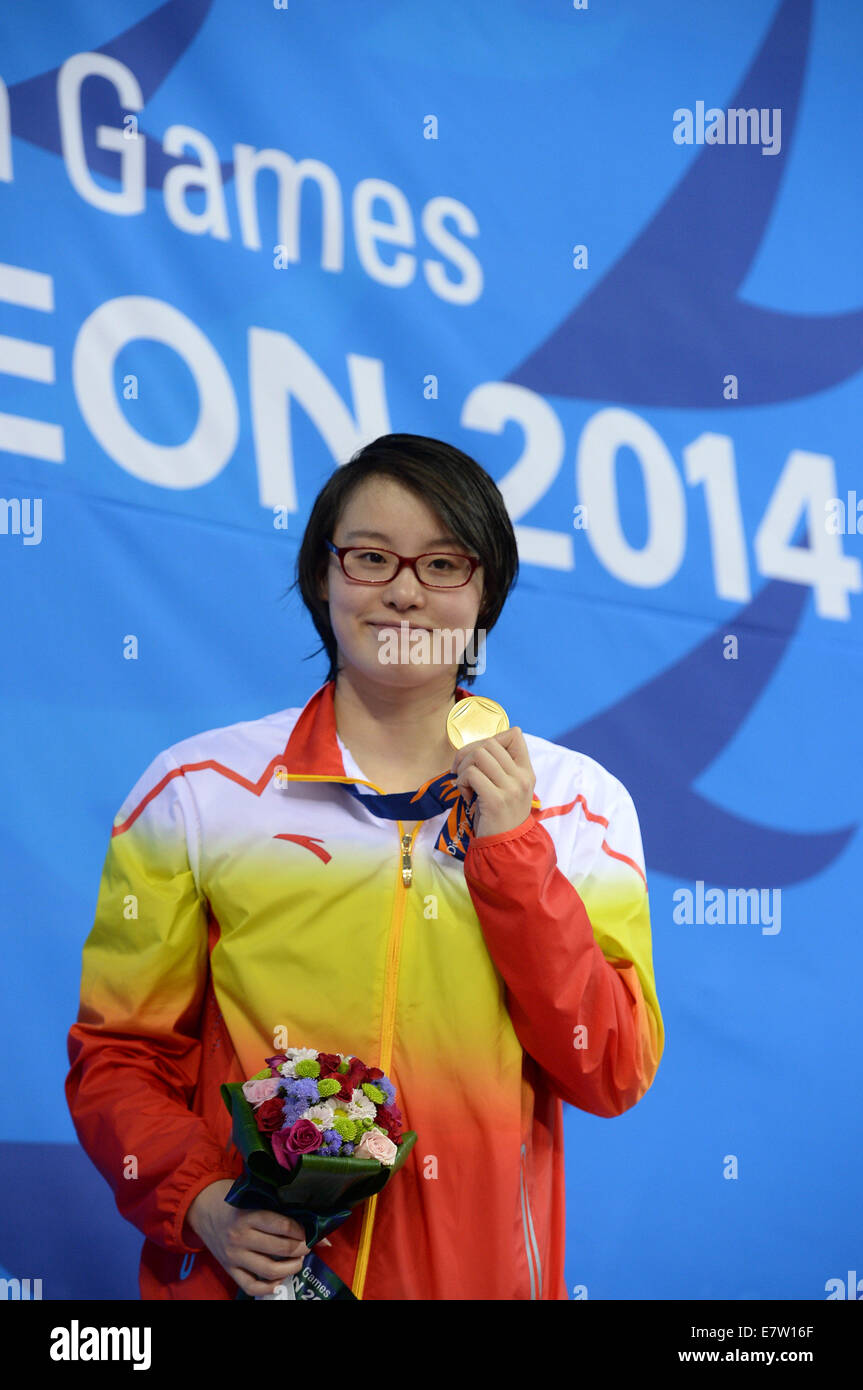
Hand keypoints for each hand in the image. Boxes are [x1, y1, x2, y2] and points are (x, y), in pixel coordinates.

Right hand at [185, 1178, 310, 1297]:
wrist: (203, 1208)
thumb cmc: (234, 1200)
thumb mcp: (254, 1196)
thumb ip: (278, 1208)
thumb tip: (310, 1223)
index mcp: (248, 1215)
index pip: (282, 1226)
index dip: (301, 1231)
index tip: (309, 1231)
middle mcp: (240, 1237)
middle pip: (280, 1248)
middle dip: (301, 1248)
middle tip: (307, 1246)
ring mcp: (234, 1256)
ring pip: (269, 1270)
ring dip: (291, 1268)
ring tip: (298, 1261)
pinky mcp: (229, 1269)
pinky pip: (251, 1286)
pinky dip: (268, 1287)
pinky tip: (280, 1280)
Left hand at [450, 727, 535, 838]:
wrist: (506, 846)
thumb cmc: (501, 816)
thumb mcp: (509, 788)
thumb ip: (500, 768)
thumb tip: (476, 748)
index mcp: (526, 771)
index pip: (514, 734)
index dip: (491, 739)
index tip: (480, 758)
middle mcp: (521, 776)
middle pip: (489, 742)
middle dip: (468, 754)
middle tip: (463, 772)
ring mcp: (510, 788)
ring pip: (478, 755)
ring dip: (463, 768)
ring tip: (466, 785)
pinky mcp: (495, 799)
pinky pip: (471, 774)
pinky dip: (461, 782)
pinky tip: (466, 796)